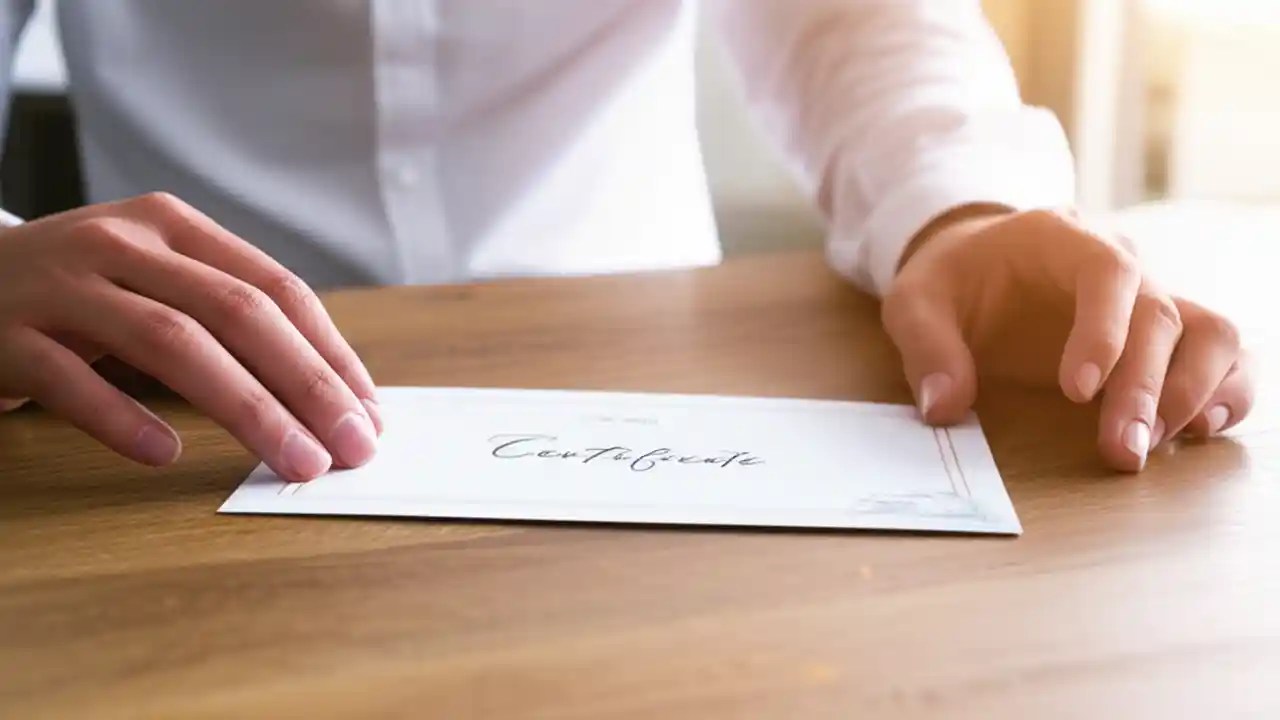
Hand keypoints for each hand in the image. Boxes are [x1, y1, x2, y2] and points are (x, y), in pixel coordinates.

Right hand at [0, 193, 382, 480]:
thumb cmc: (75, 294)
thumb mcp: (151, 279)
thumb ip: (222, 317)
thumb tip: (325, 393)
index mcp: (173, 226)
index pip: (275, 288)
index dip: (330, 353)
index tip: (369, 412)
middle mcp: (122, 242)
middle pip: (237, 312)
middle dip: (308, 384)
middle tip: (352, 446)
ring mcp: (60, 284)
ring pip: (172, 342)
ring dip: (246, 408)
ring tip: (293, 460)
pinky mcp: (3, 332)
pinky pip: (70, 379)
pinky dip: (122, 418)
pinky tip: (164, 454)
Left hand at [883, 207, 1252, 471]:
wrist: (977, 260)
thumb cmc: (951, 279)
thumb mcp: (915, 302)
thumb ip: (927, 350)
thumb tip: (944, 409)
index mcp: (1062, 241)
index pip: (1108, 272)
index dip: (1104, 330)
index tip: (1077, 392)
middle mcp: (1121, 264)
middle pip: (1161, 316)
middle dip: (1145, 388)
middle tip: (1122, 451)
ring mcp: (1149, 298)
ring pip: (1211, 332)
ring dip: (1196, 392)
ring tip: (1154, 445)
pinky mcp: (1162, 335)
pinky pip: (1220, 354)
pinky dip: (1225, 391)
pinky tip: (1198, 432)